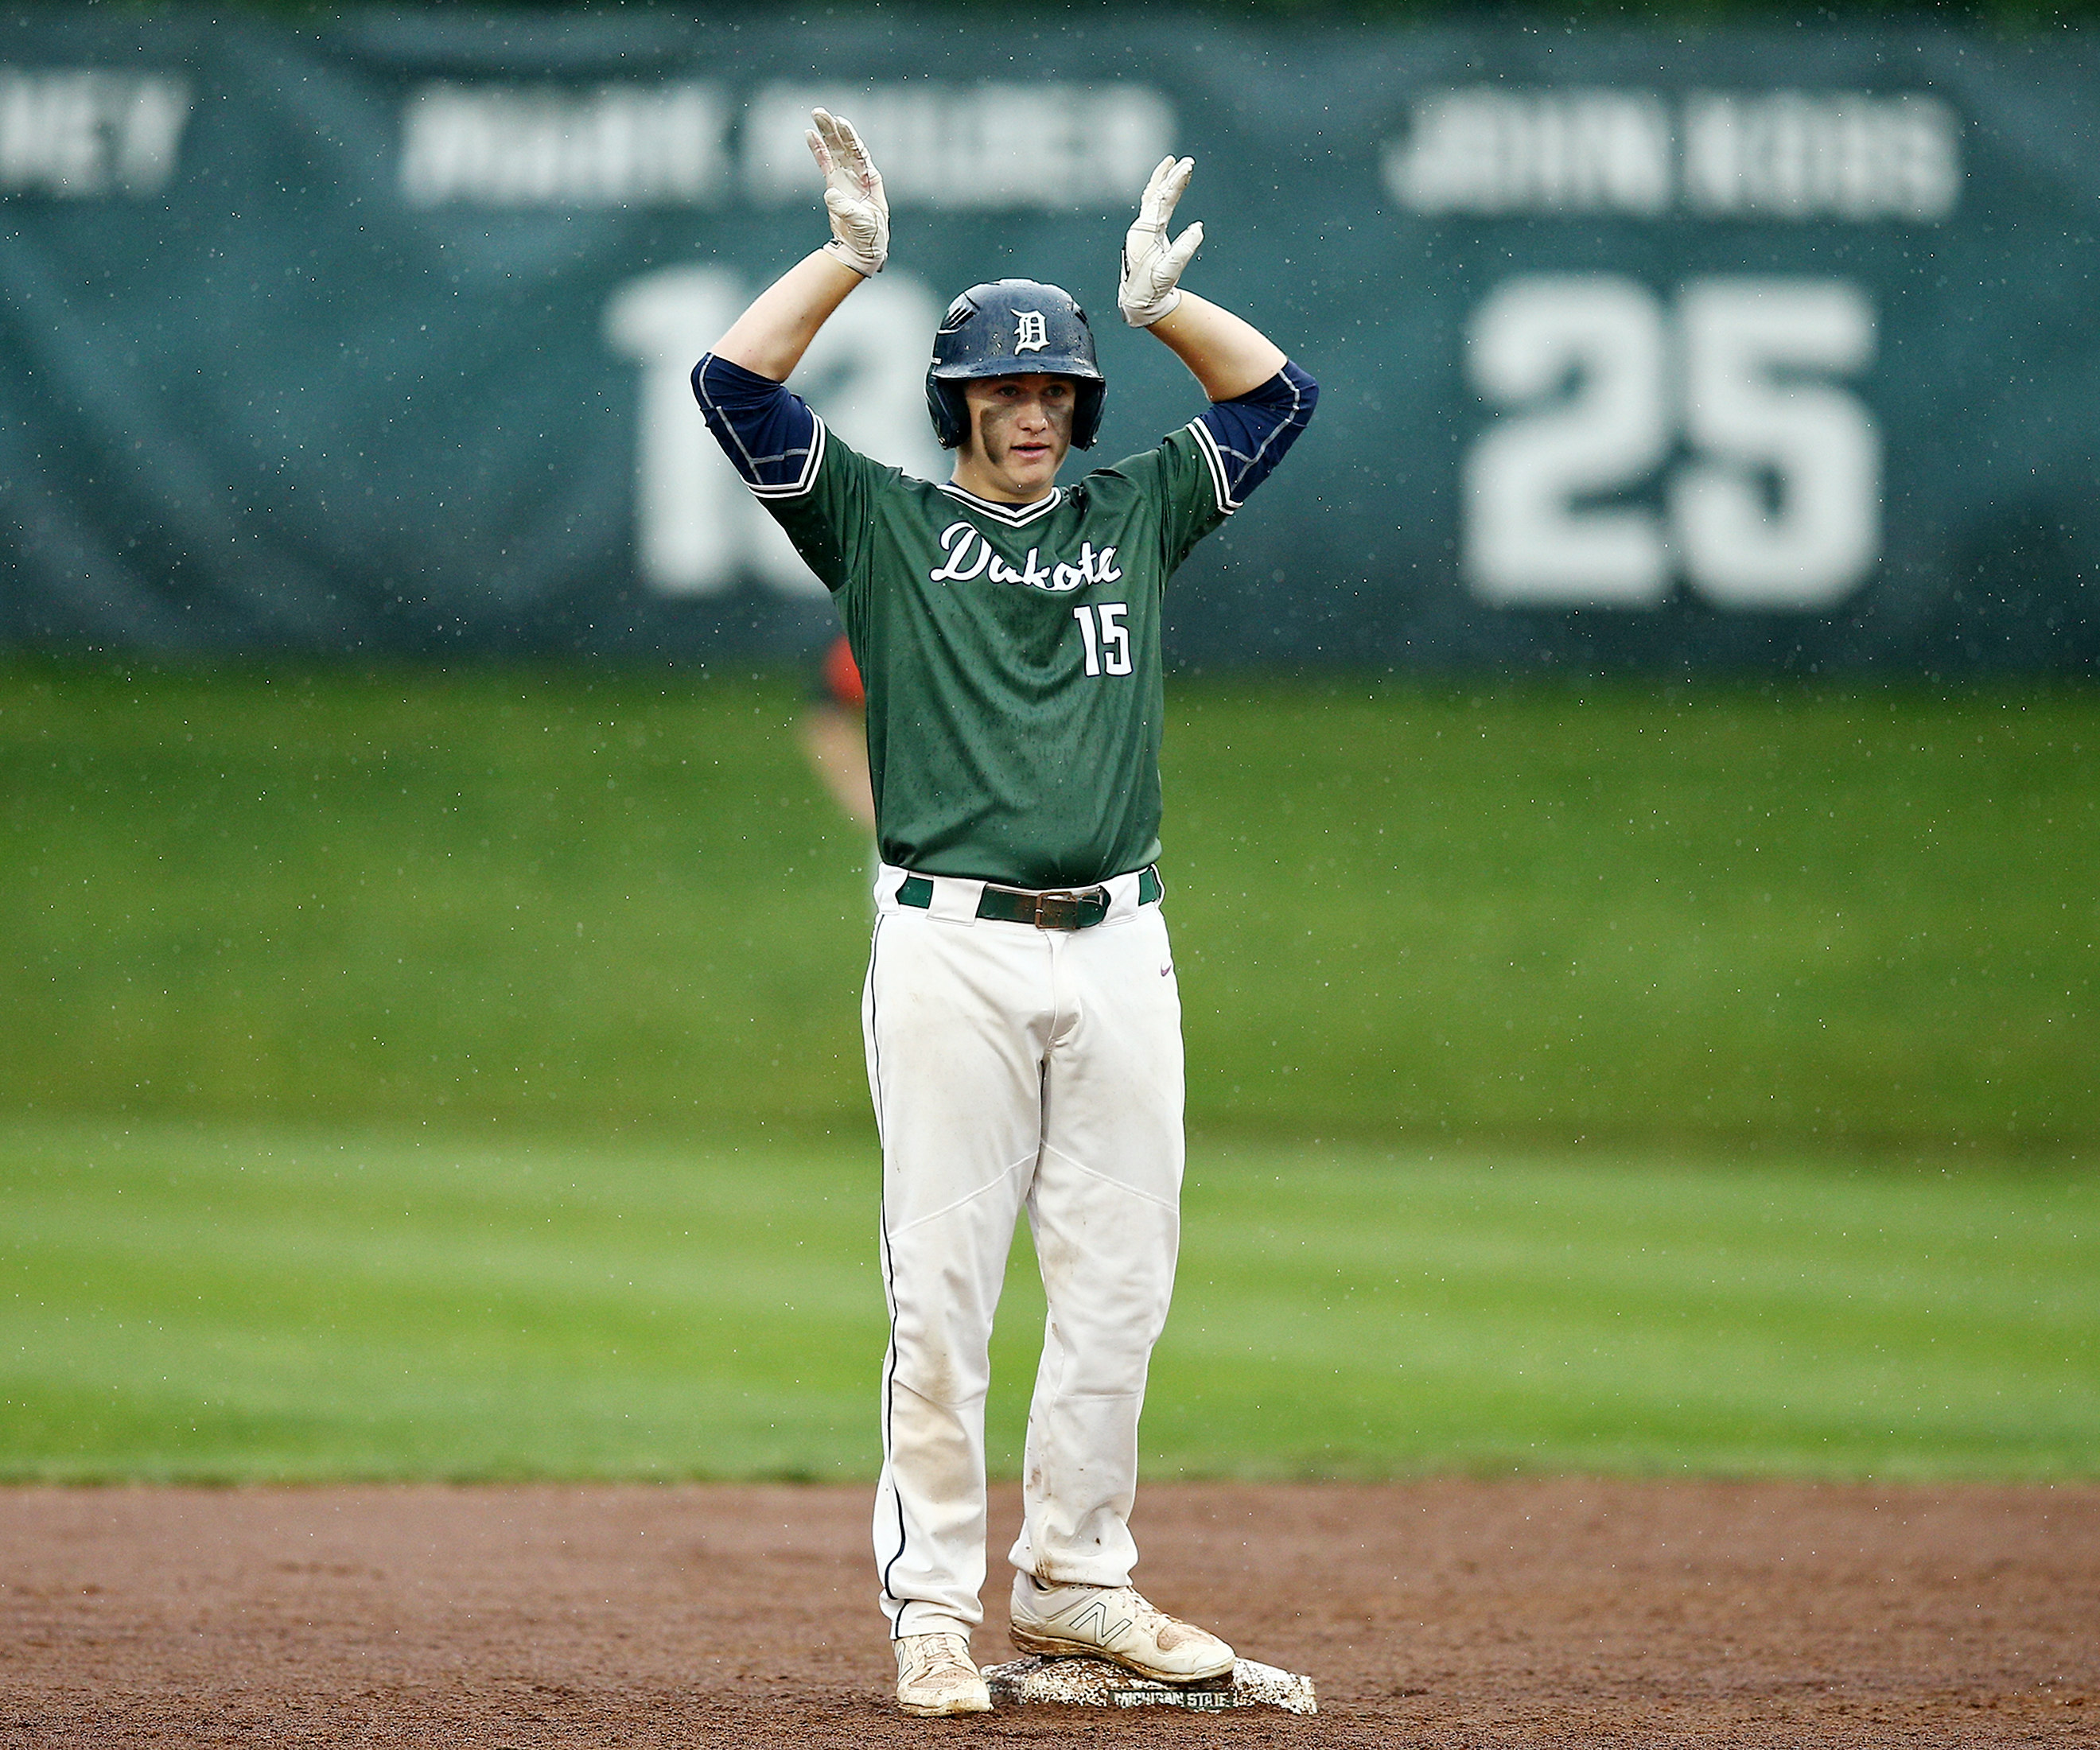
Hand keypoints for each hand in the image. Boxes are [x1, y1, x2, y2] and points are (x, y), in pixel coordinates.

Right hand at [806, 109, 887, 276]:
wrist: (861, 249)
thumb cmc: (870, 237)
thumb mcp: (863, 224)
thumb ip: (847, 209)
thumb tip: (830, 194)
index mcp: (870, 180)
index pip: (859, 153)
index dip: (850, 138)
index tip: (840, 123)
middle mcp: (858, 175)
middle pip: (844, 146)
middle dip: (833, 129)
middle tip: (820, 112)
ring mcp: (845, 179)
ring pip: (834, 151)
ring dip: (825, 133)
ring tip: (816, 114)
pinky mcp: (834, 186)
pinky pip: (824, 164)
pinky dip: (817, 150)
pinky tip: (810, 134)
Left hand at [1119, 155, 1202, 326]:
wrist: (1136, 301)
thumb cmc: (1151, 289)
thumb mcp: (1169, 272)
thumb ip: (1183, 250)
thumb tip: (1199, 228)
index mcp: (1145, 232)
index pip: (1162, 200)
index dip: (1175, 182)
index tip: (1187, 166)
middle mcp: (1141, 226)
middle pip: (1157, 194)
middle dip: (1172, 177)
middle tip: (1187, 161)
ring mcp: (1141, 229)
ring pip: (1151, 197)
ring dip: (1163, 180)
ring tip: (1173, 163)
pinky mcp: (1145, 234)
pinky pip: (1151, 207)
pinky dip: (1158, 193)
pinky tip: (1164, 187)